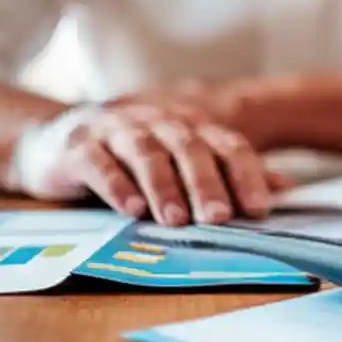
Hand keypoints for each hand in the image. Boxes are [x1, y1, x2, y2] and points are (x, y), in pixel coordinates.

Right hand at [18, 102, 292, 226]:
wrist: (57, 137)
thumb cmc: (133, 153)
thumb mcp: (181, 157)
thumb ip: (229, 171)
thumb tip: (284, 189)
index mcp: (189, 125)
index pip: (227, 145)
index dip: (246, 174)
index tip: (260, 208)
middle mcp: (156, 121)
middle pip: (189, 148)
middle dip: (206, 183)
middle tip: (220, 217)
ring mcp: (116, 129)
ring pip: (146, 153)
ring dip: (163, 187)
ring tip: (175, 220)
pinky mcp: (79, 145)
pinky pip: (99, 163)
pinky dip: (116, 185)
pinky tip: (130, 209)